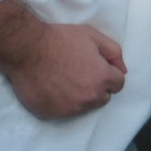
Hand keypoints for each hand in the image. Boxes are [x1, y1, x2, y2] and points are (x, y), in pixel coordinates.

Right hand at [5, 22, 127, 120]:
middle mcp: (89, 97)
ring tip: (66, 79)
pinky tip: (54, 87)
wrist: (27, 50)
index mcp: (102, 78)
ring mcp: (70, 108)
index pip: (118, 84)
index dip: (109, 73)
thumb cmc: (60, 39)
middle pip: (103, 97)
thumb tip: (123, 70)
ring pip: (86, 106)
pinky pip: (65, 111)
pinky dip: (63, 102)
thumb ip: (114, 52)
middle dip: (98, 86)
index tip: (97, 66)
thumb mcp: (93, 36)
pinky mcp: (53, 114)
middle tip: (81, 72)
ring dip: (82, 96)